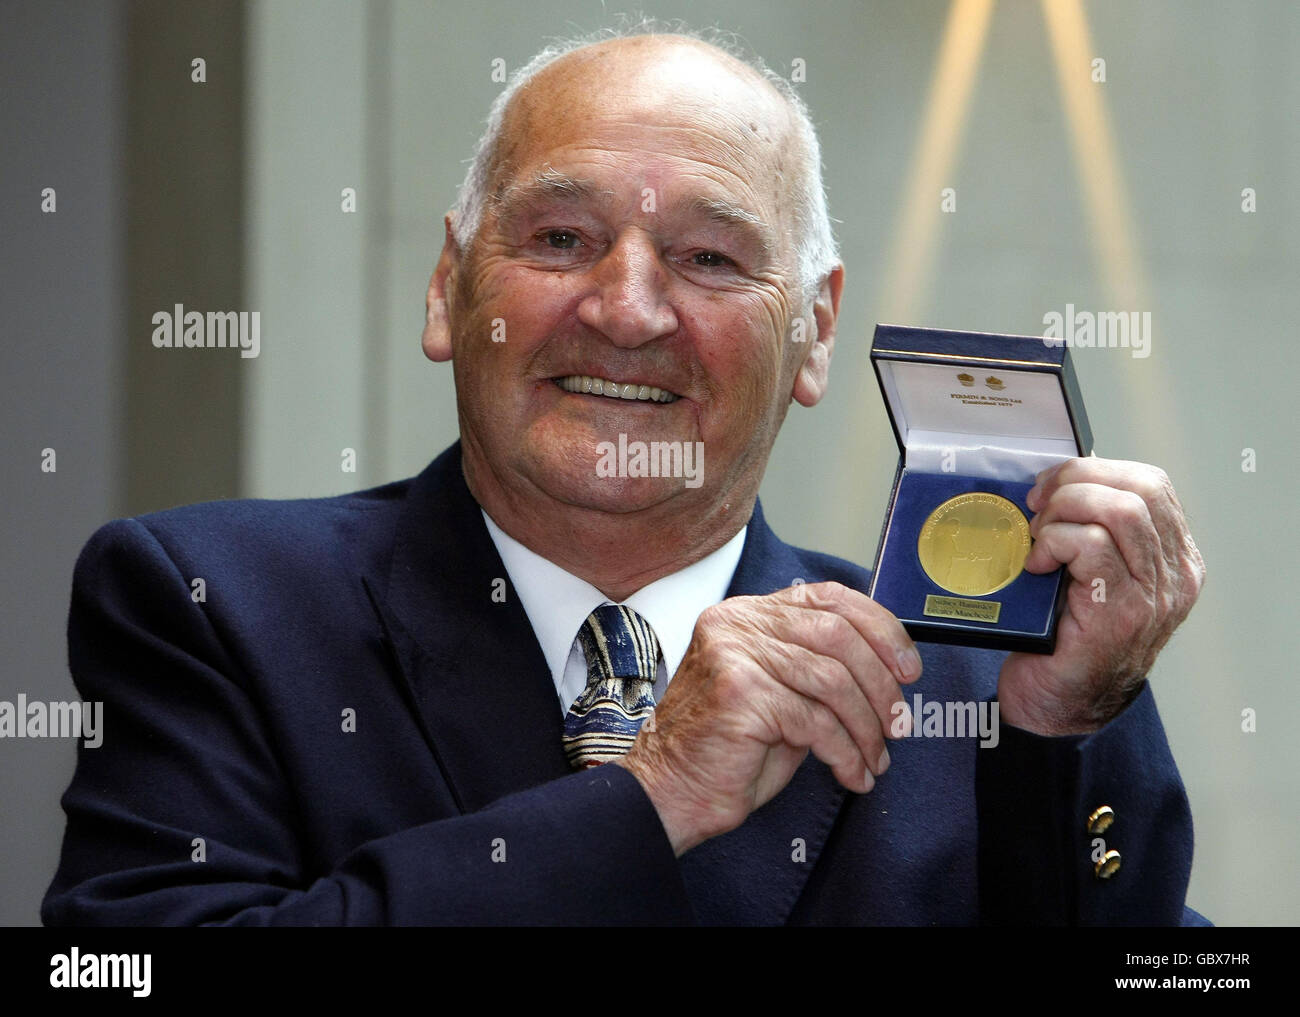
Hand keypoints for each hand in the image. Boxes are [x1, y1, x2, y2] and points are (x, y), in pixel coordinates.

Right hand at [613, 582, 922, 855]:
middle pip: (838, 635)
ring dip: (866, 726)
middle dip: (881, 684)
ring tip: (875, 756)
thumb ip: (820, 669)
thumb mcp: (781, 694)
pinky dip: (845, 752)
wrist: (672, 792)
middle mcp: (737, 624)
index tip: (908, 668)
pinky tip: (851, 772)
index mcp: (746, 614)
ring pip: (833, 680)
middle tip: (899, 723)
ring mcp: (735, 653)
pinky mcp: (741, 691)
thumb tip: (887, 669)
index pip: (828, 597)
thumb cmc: (727, 750)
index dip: (880, 629)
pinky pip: (816, 721)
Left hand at [998, 457, 1205, 734]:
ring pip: (1120, 510)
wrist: (1057, 704)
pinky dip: (1054, 542)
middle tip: (1037, 506)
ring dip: (1064, 511)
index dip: (1094, 470)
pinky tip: (1036, 564)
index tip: (1050, 487)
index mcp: (1173, 557)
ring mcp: (1153, 595)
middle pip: (1139, 487)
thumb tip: (1057, 481)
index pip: (1150, 483)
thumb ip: (1092, 529)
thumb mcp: (1088, 572)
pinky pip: (1091, 546)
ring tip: (1037, 537)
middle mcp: (1175, 574)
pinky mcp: (1121, 613)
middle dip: (1076, 481)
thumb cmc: (1064, 636)